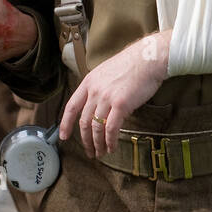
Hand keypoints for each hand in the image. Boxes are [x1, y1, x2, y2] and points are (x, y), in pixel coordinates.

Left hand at [60, 31, 169, 157]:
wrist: (148, 59)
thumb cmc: (133, 64)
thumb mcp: (107, 72)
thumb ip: (100, 88)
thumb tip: (100, 105)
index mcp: (89, 82)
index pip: (71, 106)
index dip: (65, 124)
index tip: (63, 136)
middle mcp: (95, 91)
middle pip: (84, 121)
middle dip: (85, 140)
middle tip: (89, 151)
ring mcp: (106, 98)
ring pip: (96, 127)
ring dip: (98, 143)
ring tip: (101, 152)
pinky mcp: (120, 104)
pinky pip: (111, 128)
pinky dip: (110, 141)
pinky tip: (112, 147)